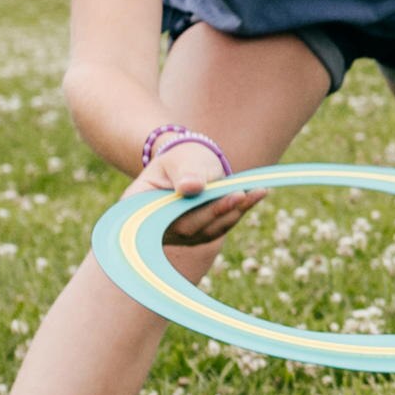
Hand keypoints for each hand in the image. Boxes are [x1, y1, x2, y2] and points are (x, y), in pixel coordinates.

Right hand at [139, 134, 264, 249]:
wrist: (189, 164)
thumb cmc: (180, 158)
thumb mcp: (180, 159)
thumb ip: (185, 173)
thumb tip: (191, 188)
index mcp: (138, 206)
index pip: (156, 217)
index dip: (183, 214)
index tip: (209, 200)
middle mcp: (155, 226)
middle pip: (186, 227)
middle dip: (216, 212)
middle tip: (240, 195)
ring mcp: (177, 235)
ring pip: (208, 230)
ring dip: (234, 212)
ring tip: (256, 191)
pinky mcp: (199, 236)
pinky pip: (220, 227)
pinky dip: (239, 212)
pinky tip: (257, 194)